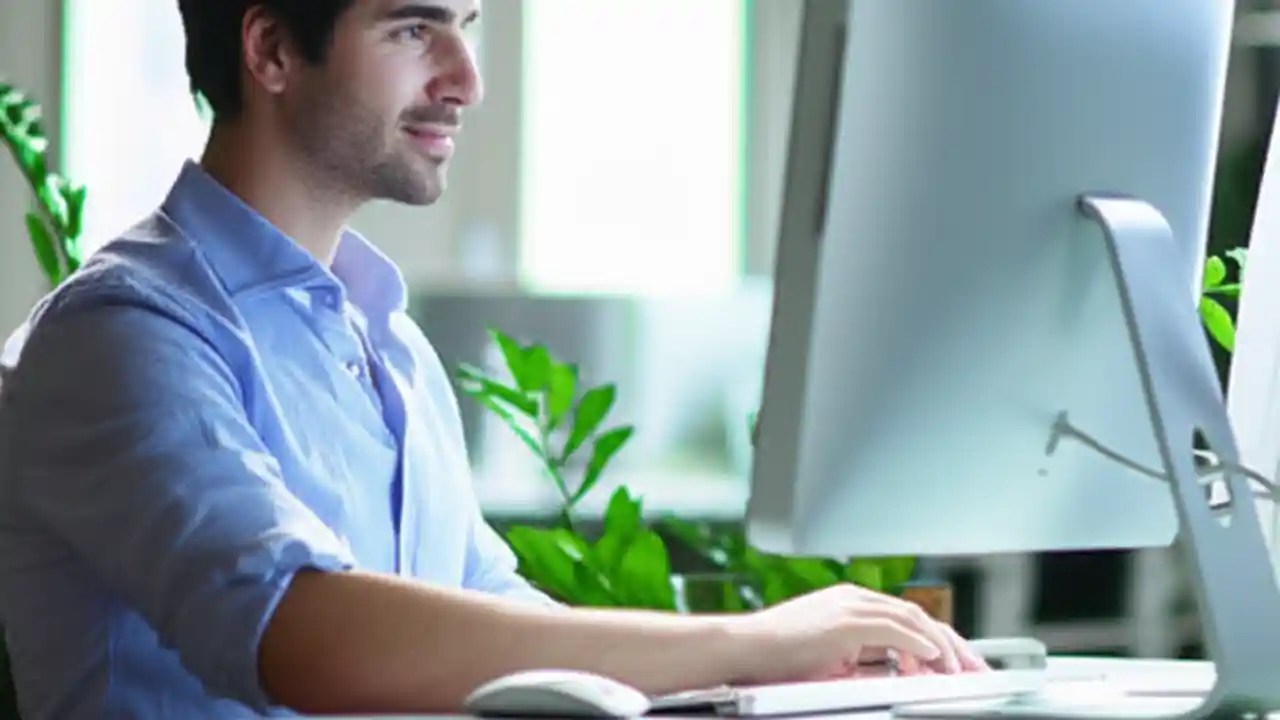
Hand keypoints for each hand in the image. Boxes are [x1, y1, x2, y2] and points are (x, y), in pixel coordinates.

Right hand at [724, 583, 987, 685]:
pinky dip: (918, 643)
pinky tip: (934, 659)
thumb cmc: (775, 656)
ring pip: (910, 618)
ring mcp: (848, 606)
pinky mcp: (844, 620)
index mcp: (850, 604)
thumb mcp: (828, 657)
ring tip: (958, 669)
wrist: (742, 648)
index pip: (906, 618)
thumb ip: (861, 657)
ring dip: (940, 646)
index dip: (937, 640)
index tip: (958, 663)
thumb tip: (898, 670)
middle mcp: (853, 599)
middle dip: (951, 643)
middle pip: (916, 615)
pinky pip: (893, 628)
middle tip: (975, 667)